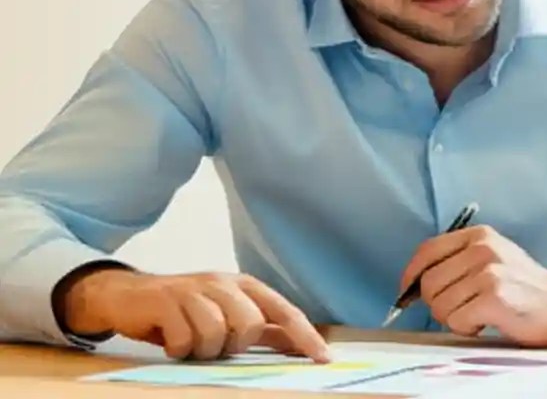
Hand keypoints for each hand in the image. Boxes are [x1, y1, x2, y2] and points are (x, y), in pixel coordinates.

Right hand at [57, 267, 329, 361]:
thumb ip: (263, 329)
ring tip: (190, 342)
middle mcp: (223, 283)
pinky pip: (185, 340)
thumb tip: (299, 344)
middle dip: (233, 345)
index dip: (305, 335)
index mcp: (244, 286)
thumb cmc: (185, 310)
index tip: (323, 358)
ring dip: (202, 350)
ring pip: (217, 334)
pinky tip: (171, 339)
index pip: (284, 311)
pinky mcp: (166, 301)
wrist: (128, 297)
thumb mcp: (227, 314)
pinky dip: (179, 348)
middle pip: (251, 325)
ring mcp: (194, 289)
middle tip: (213, 343)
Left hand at [400, 225, 546, 346]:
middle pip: (429, 282)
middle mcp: (483, 249)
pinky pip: (457, 321)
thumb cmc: (521, 285)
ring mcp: (489, 273)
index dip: (411, 275)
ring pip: (440, 305)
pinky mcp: (494, 298)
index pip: (427, 251)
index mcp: (479, 236)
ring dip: (453, 318)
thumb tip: (414, 282)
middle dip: (436, 303)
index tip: (409, 292)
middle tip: (459, 309)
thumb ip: (456, 260)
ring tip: (476, 315)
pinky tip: (484, 323)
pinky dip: (466, 328)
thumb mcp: (491, 257)